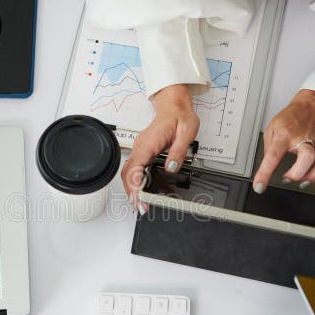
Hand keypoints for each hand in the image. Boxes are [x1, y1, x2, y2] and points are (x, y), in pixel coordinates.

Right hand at [122, 84, 198, 212]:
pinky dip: (137, 181)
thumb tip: (171, 167)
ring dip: (132, 188)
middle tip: (140, 207)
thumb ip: (179, 151)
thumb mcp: (187, 132)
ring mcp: (141, 149)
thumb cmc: (180, 117)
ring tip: (142, 203)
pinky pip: (136, 168)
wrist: (174, 107)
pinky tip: (145, 191)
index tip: (138, 197)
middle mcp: (141, 146)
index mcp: (150, 142)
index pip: (136, 165)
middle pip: (128, 172)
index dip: (134, 184)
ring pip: (129, 171)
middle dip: (131, 191)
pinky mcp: (143, 152)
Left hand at [253, 89, 314, 193]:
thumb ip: (269, 150)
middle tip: (286, 178)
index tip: (259, 186)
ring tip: (303, 182)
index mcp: (285, 135)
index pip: (273, 156)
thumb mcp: (272, 129)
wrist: (310, 105)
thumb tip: (268, 169)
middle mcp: (303, 138)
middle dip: (297, 174)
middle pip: (306, 157)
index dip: (265, 173)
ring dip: (314, 175)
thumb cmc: (290, 118)